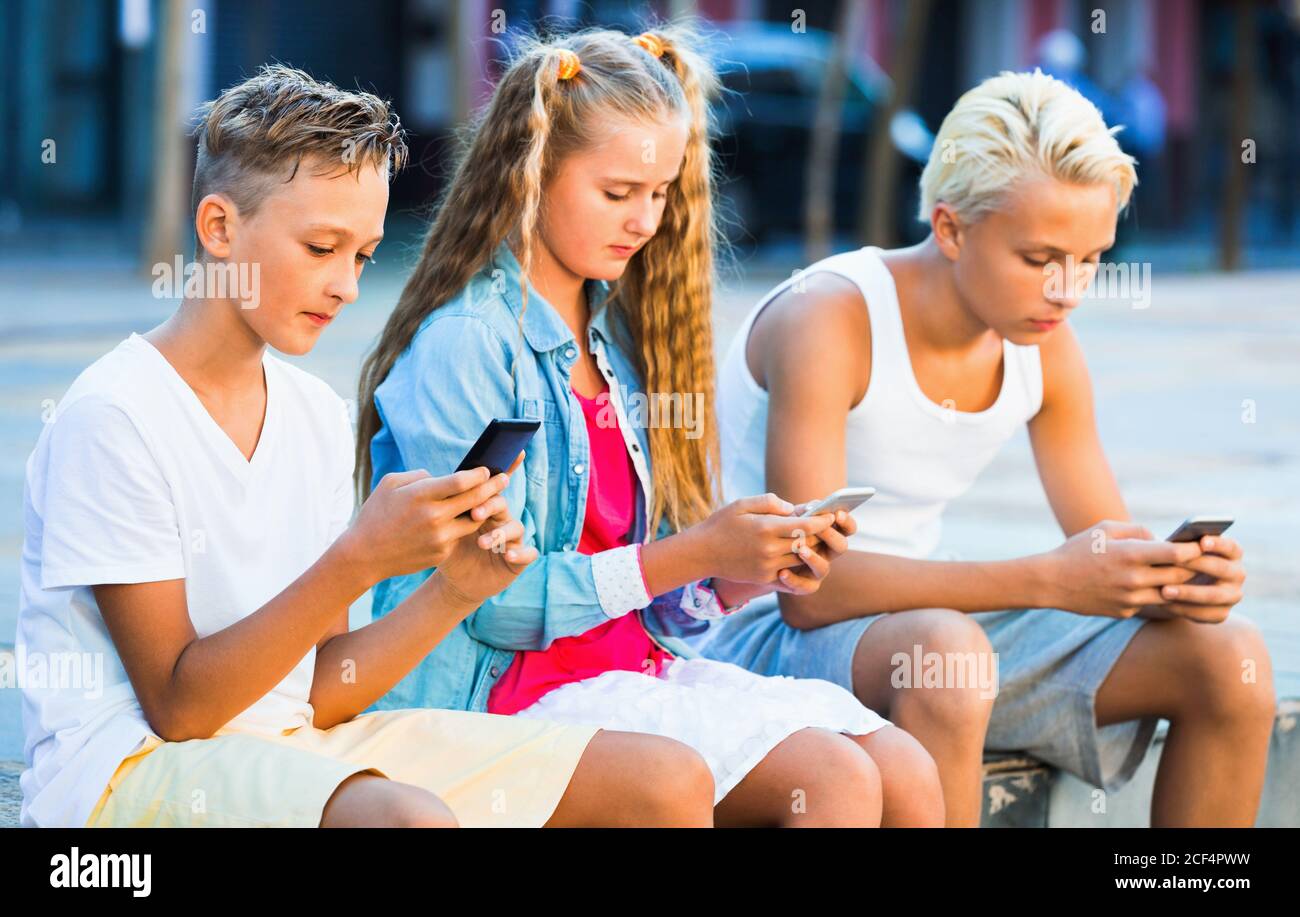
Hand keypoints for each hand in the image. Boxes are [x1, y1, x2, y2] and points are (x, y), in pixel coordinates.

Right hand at [338, 461, 513, 585]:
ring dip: (481, 510)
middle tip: (504, 479)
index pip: (461, 481)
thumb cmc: (376, 513)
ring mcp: (439, 538)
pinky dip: (460, 527)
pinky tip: (463, 520)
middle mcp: (433, 517)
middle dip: (492, 487)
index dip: (478, 474)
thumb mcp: (391, 484)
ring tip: (488, 499)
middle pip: (474, 499)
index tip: (486, 470)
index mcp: (421, 495)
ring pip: (473, 521)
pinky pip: (458, 536)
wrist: (364, 554)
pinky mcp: (441, 554)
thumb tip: (447, 477)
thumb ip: (422, 476)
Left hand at [436, 454, 537, 607]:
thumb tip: (425, 480)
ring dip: (500, 532)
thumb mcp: (440, 527)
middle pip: (502, 504)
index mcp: (483, 507)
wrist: (455, 580)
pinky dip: (520, 553)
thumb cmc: (447, 549)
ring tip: (481, 543)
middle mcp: (500, 519)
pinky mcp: (518, 559)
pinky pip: (528, 553)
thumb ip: (440, 507)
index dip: (506, 469)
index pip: (493, 487)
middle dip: (491, 505)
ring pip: (515, 527)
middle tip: (475, 513)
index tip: (509, 458)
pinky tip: (508, 555)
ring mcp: (511, 538)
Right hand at [695, 493, 836, 587]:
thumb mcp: (742, 504)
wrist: (701, 552)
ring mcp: (767, 566)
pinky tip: (798, 555)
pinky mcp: (764, 578)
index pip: (804, 525)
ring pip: (801, 559)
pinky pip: (790, 572)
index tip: (830, 515)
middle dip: (819, 534)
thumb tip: (794, 509)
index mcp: (766, 528)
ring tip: (813, 539)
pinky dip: (797, 564)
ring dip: (810, 549)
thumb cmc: (722, 523)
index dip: (821, 520)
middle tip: (826, 526)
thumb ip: (770, 503)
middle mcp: (769, 549)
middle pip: (807, 543)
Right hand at [1041, 520, 1203, 618]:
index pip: (1176, 554)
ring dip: (1178, 586)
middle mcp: (1133, 579)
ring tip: (1184, 576)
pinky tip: (1152, 588)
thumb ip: (1137, 530)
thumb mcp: (1104, 529)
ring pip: (1169, 594)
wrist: (1051, 582)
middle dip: (1193, 569)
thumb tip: (1162, 539)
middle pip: (1180, 576)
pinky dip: (1152, 595)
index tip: (1200, 546)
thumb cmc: (1077, 550)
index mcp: (1130, 554)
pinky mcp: (1125, 612)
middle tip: (1203, 562)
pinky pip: (1148, 603)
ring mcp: (1130, 599)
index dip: (1193, 549)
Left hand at [1146, 534, 1245, 622]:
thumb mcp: (1180, 549)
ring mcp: (1232, 596)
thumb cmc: (1179, 559)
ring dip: (1188, 593)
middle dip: (1196, 565)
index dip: (1218, 543)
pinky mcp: (1221, 614)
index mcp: (1232, 553)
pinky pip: (1204, 614)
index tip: (1202, 541)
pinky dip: (1183, 608)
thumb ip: (1179, 544)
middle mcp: (1237, 574)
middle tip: (1174, 562)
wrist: (1176, 585)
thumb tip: (1164, 541)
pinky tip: (1164, 603)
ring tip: (1164, 590)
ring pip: (1213, 595)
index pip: (1231, 546)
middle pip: (1221, 568)